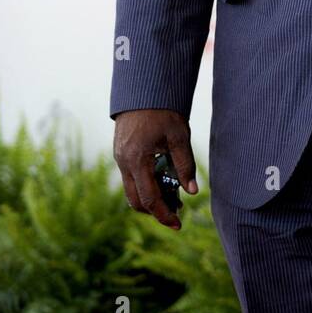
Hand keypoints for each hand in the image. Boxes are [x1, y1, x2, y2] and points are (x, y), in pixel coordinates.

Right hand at [113, 109, 197, 230]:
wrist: (143, 88)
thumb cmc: (163, 110)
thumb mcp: (179, 136)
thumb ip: (185, 164)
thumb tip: (192, 192)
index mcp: (137, 160)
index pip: (149, 199)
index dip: (163, 215)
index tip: (178, 224)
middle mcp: (124, 162)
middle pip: (136, 201)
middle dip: (156, 211)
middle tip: (177, 212)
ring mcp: (119, 158)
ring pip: (131, 190)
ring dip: (150, 198)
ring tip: (173, 197)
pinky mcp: (120, 152)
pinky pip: (130, 177)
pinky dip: (144, 185)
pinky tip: (162, 180)